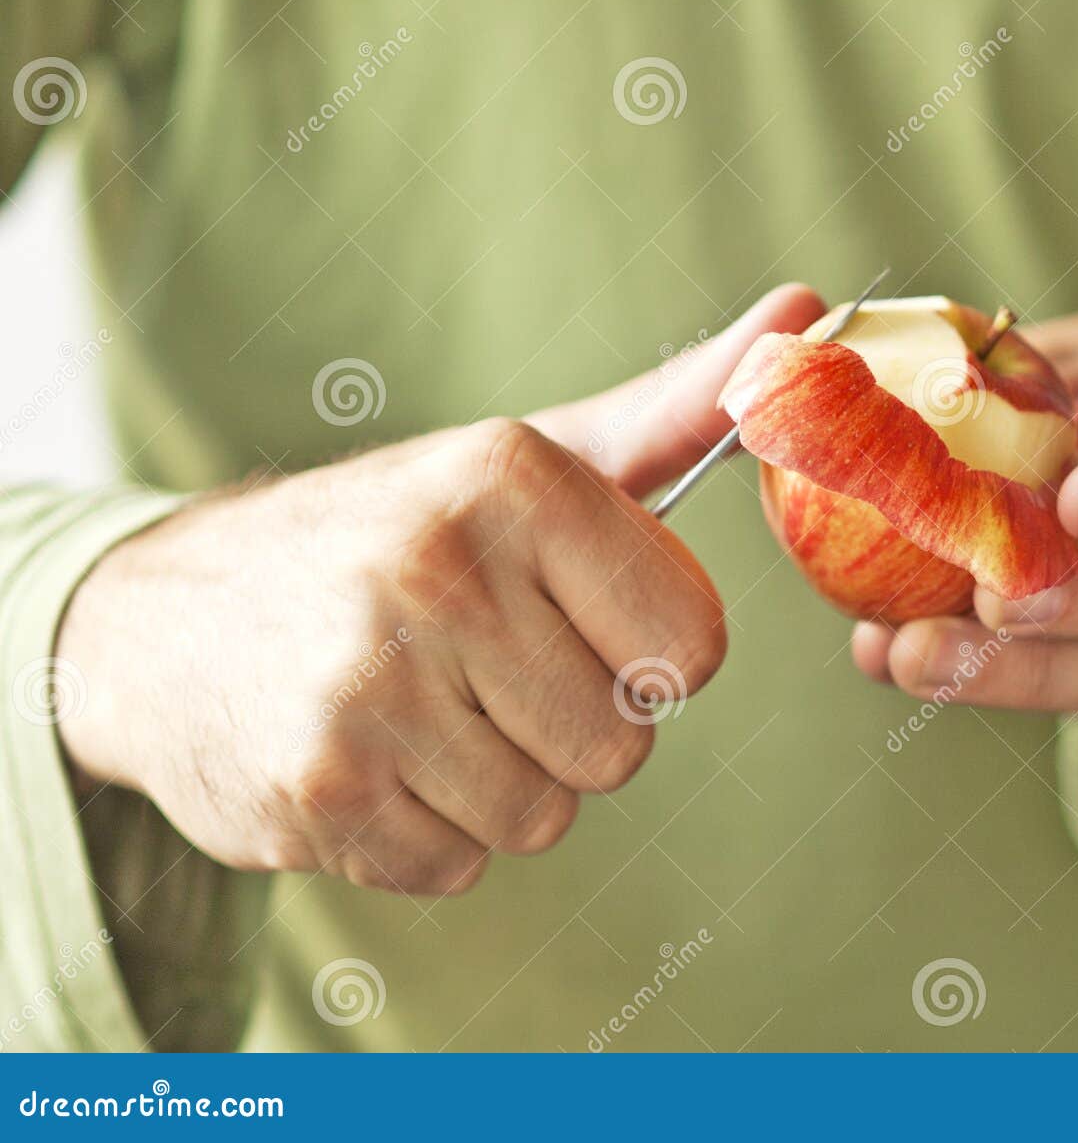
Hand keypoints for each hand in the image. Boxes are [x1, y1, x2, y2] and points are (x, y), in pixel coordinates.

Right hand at [56, 284, 824, 894]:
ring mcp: (369, 686)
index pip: (692, 646)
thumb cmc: (394, 537)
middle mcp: (437, 570)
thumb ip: (677, 409)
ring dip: (499, 784)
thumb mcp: (530, 461)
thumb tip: (809, 315)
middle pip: (623, 745)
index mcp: (511, 478)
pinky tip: (368, 759)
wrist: (164, 618)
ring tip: (421, 710)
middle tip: (481, 670)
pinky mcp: (318, 791)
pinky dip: (425, 833)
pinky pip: (460, 866)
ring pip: (545, 815)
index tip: (580, 622)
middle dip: (569, 724)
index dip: (647, 653)